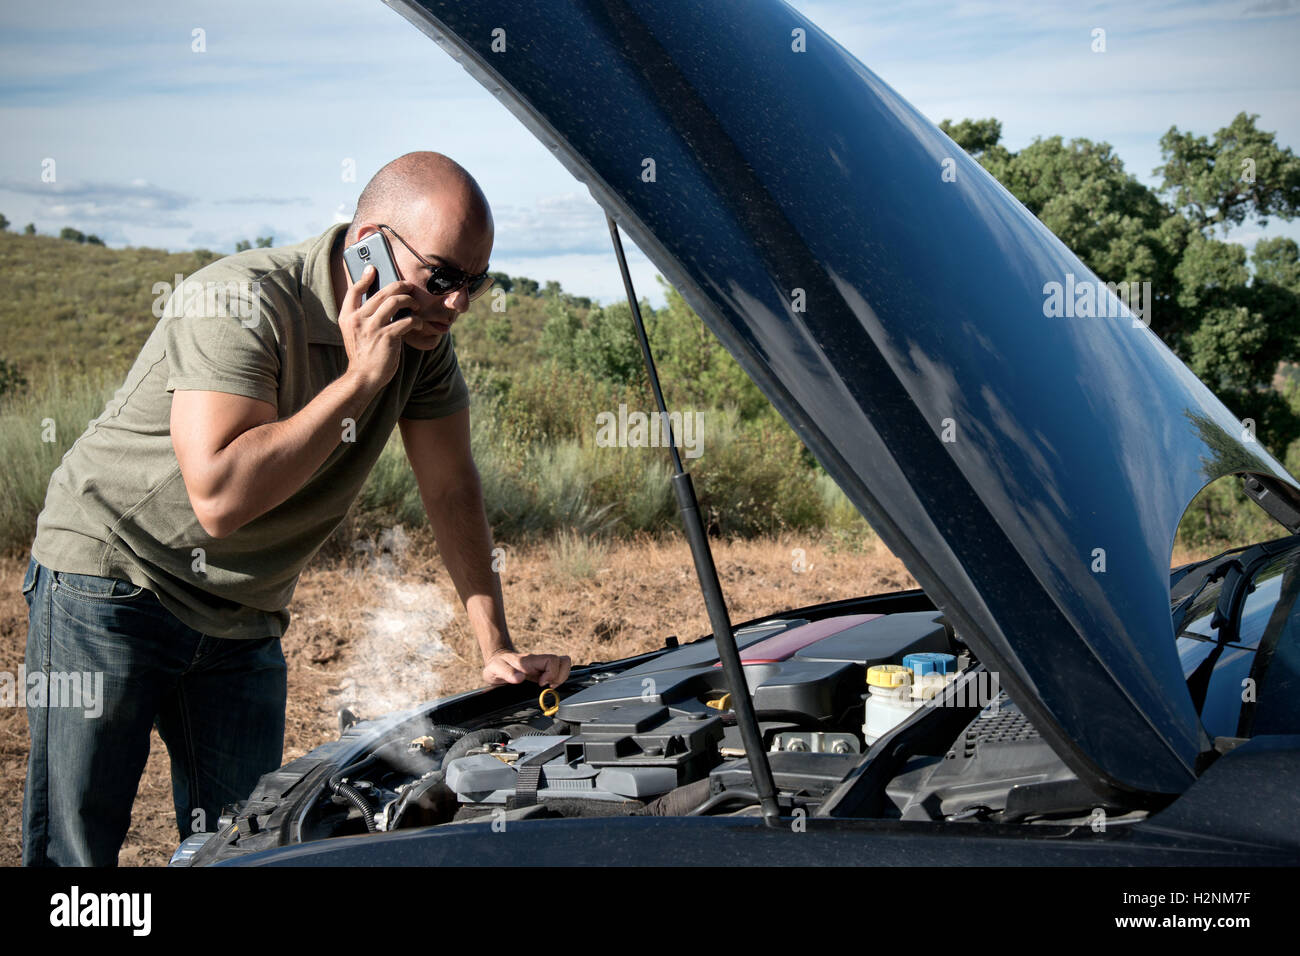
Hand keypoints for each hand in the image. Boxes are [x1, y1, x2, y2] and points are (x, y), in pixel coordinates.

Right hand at [338, 266, 424, 390]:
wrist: (363, 377)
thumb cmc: (363, 355)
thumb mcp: (355, 333)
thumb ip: (362, 317)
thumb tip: (382, 300)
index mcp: (348, 317)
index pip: (354, 291)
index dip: (364, 278)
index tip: (373, 269)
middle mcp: (358, 319)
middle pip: (382, 292)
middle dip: (399, 286)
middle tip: (409, 287)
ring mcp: (373, 327)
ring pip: (395, 302)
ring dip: (410, 301)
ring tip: (416, 306)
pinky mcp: (388, 337)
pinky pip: (406, 321)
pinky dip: (416, 320)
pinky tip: (419, 323)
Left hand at [482, 649, 570, 688]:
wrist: (496, 664)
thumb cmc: (496, 666)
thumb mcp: (495, 669)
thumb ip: (507, 672)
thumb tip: (519, 678)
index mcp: (530, 661)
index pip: (552, 660)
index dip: (551, 673)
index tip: (541, 683)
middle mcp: (539, 662)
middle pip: (563, 661)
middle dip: (560, 676)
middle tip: (549, 686)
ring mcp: (542, 667)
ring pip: (564, 665)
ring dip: (561, 678)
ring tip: (550, 687)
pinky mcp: (543, 672)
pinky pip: (558, 672)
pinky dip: (557, 680)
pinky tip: (547, 687)